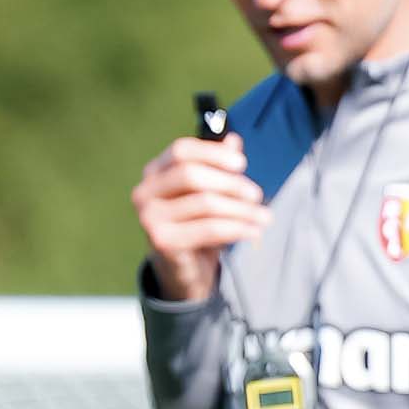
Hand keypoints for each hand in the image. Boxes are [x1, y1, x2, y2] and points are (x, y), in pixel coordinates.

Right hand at [133, 132, 263, 298]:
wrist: (186, 267)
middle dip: (230, 184)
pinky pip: (208, 229)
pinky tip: (253, 232)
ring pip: (204, 203)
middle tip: (256, 195)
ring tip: (264, 217)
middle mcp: (145, 193)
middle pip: (191, 175)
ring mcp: (149, 218)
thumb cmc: (197, 222)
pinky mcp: (162, 242)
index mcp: (155, 172)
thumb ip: (219, 165)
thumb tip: (234, 141)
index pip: (181, 151)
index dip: (213, 153)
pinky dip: (236, 229)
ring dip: (241, 210)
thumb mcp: (211, 190)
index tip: (242, 164)